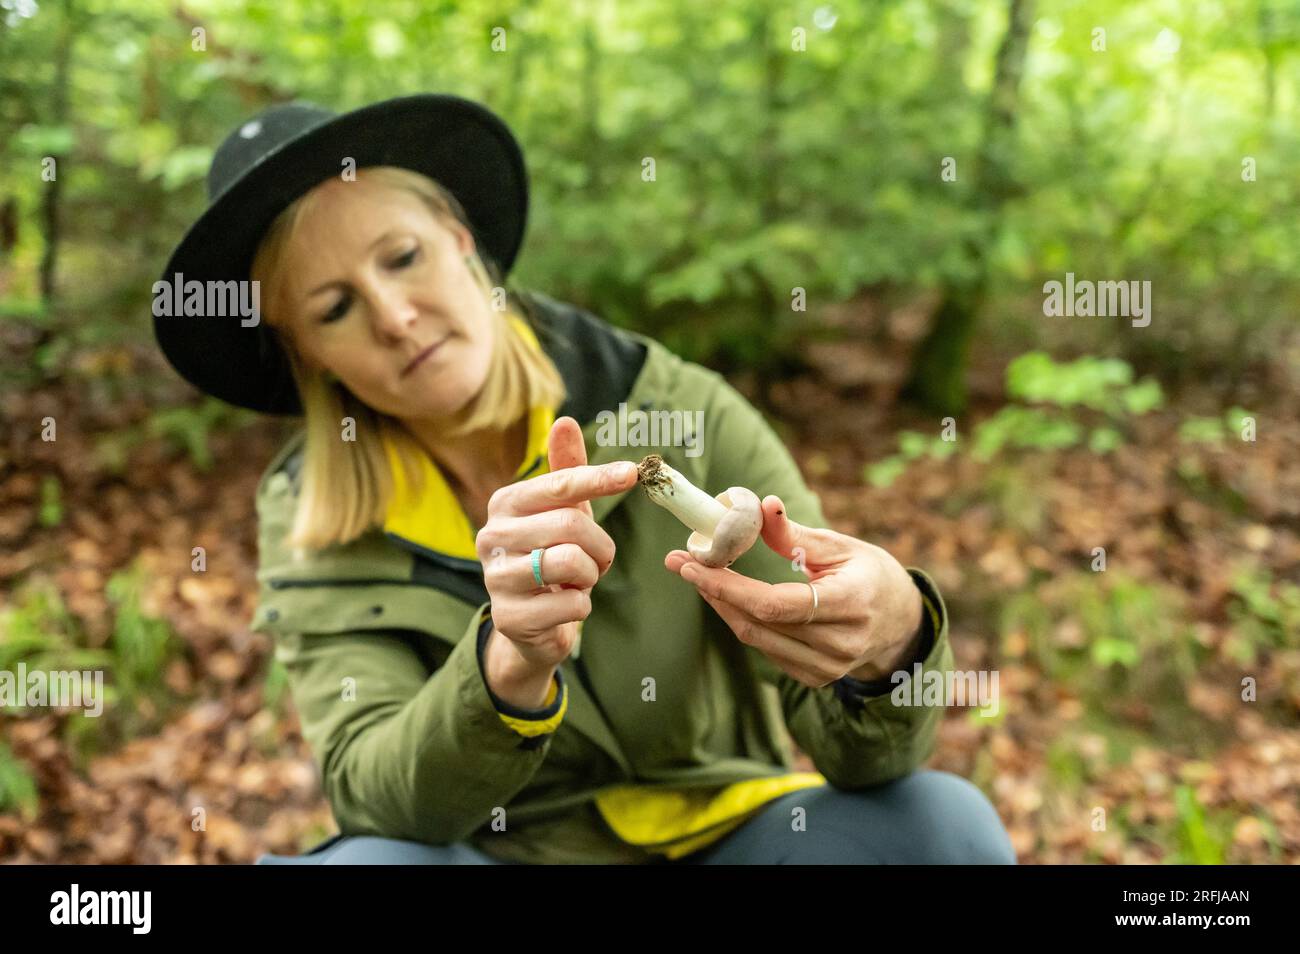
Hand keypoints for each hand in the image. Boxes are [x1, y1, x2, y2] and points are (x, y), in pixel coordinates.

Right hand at [476, 416, 635, 671]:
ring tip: (578, 581)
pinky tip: (565, 606)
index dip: (599, 478)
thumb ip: (567, 470)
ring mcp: (496, 578)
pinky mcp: (509, 618)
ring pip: (572, 562)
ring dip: (591, 575)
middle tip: (596, 559)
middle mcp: (491, 536)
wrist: (529, 622)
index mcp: (505, 503)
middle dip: (599, 545)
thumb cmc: (551, 555)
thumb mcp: (562, 512)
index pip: (559, 484)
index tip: (631, 473)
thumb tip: (565, 421)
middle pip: (572, 525)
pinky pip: (572, 604)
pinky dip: (582, 605)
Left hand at [665, 494, 923, 687]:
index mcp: (850, 603)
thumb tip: (763, 505)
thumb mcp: (841, 546)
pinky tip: (729, 600)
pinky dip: (743, 623)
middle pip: (759, 623)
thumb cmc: (869, 574)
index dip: (729, 587)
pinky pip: (767, 651)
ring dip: (723, 607)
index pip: (776, 603)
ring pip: (757, 640)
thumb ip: (796, 534)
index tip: (692, 565)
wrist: (900, 623)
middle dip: (715, 592)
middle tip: (681, 564)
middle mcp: (840, 643)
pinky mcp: (816, 678)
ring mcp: (828, 667)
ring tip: (700, 576)